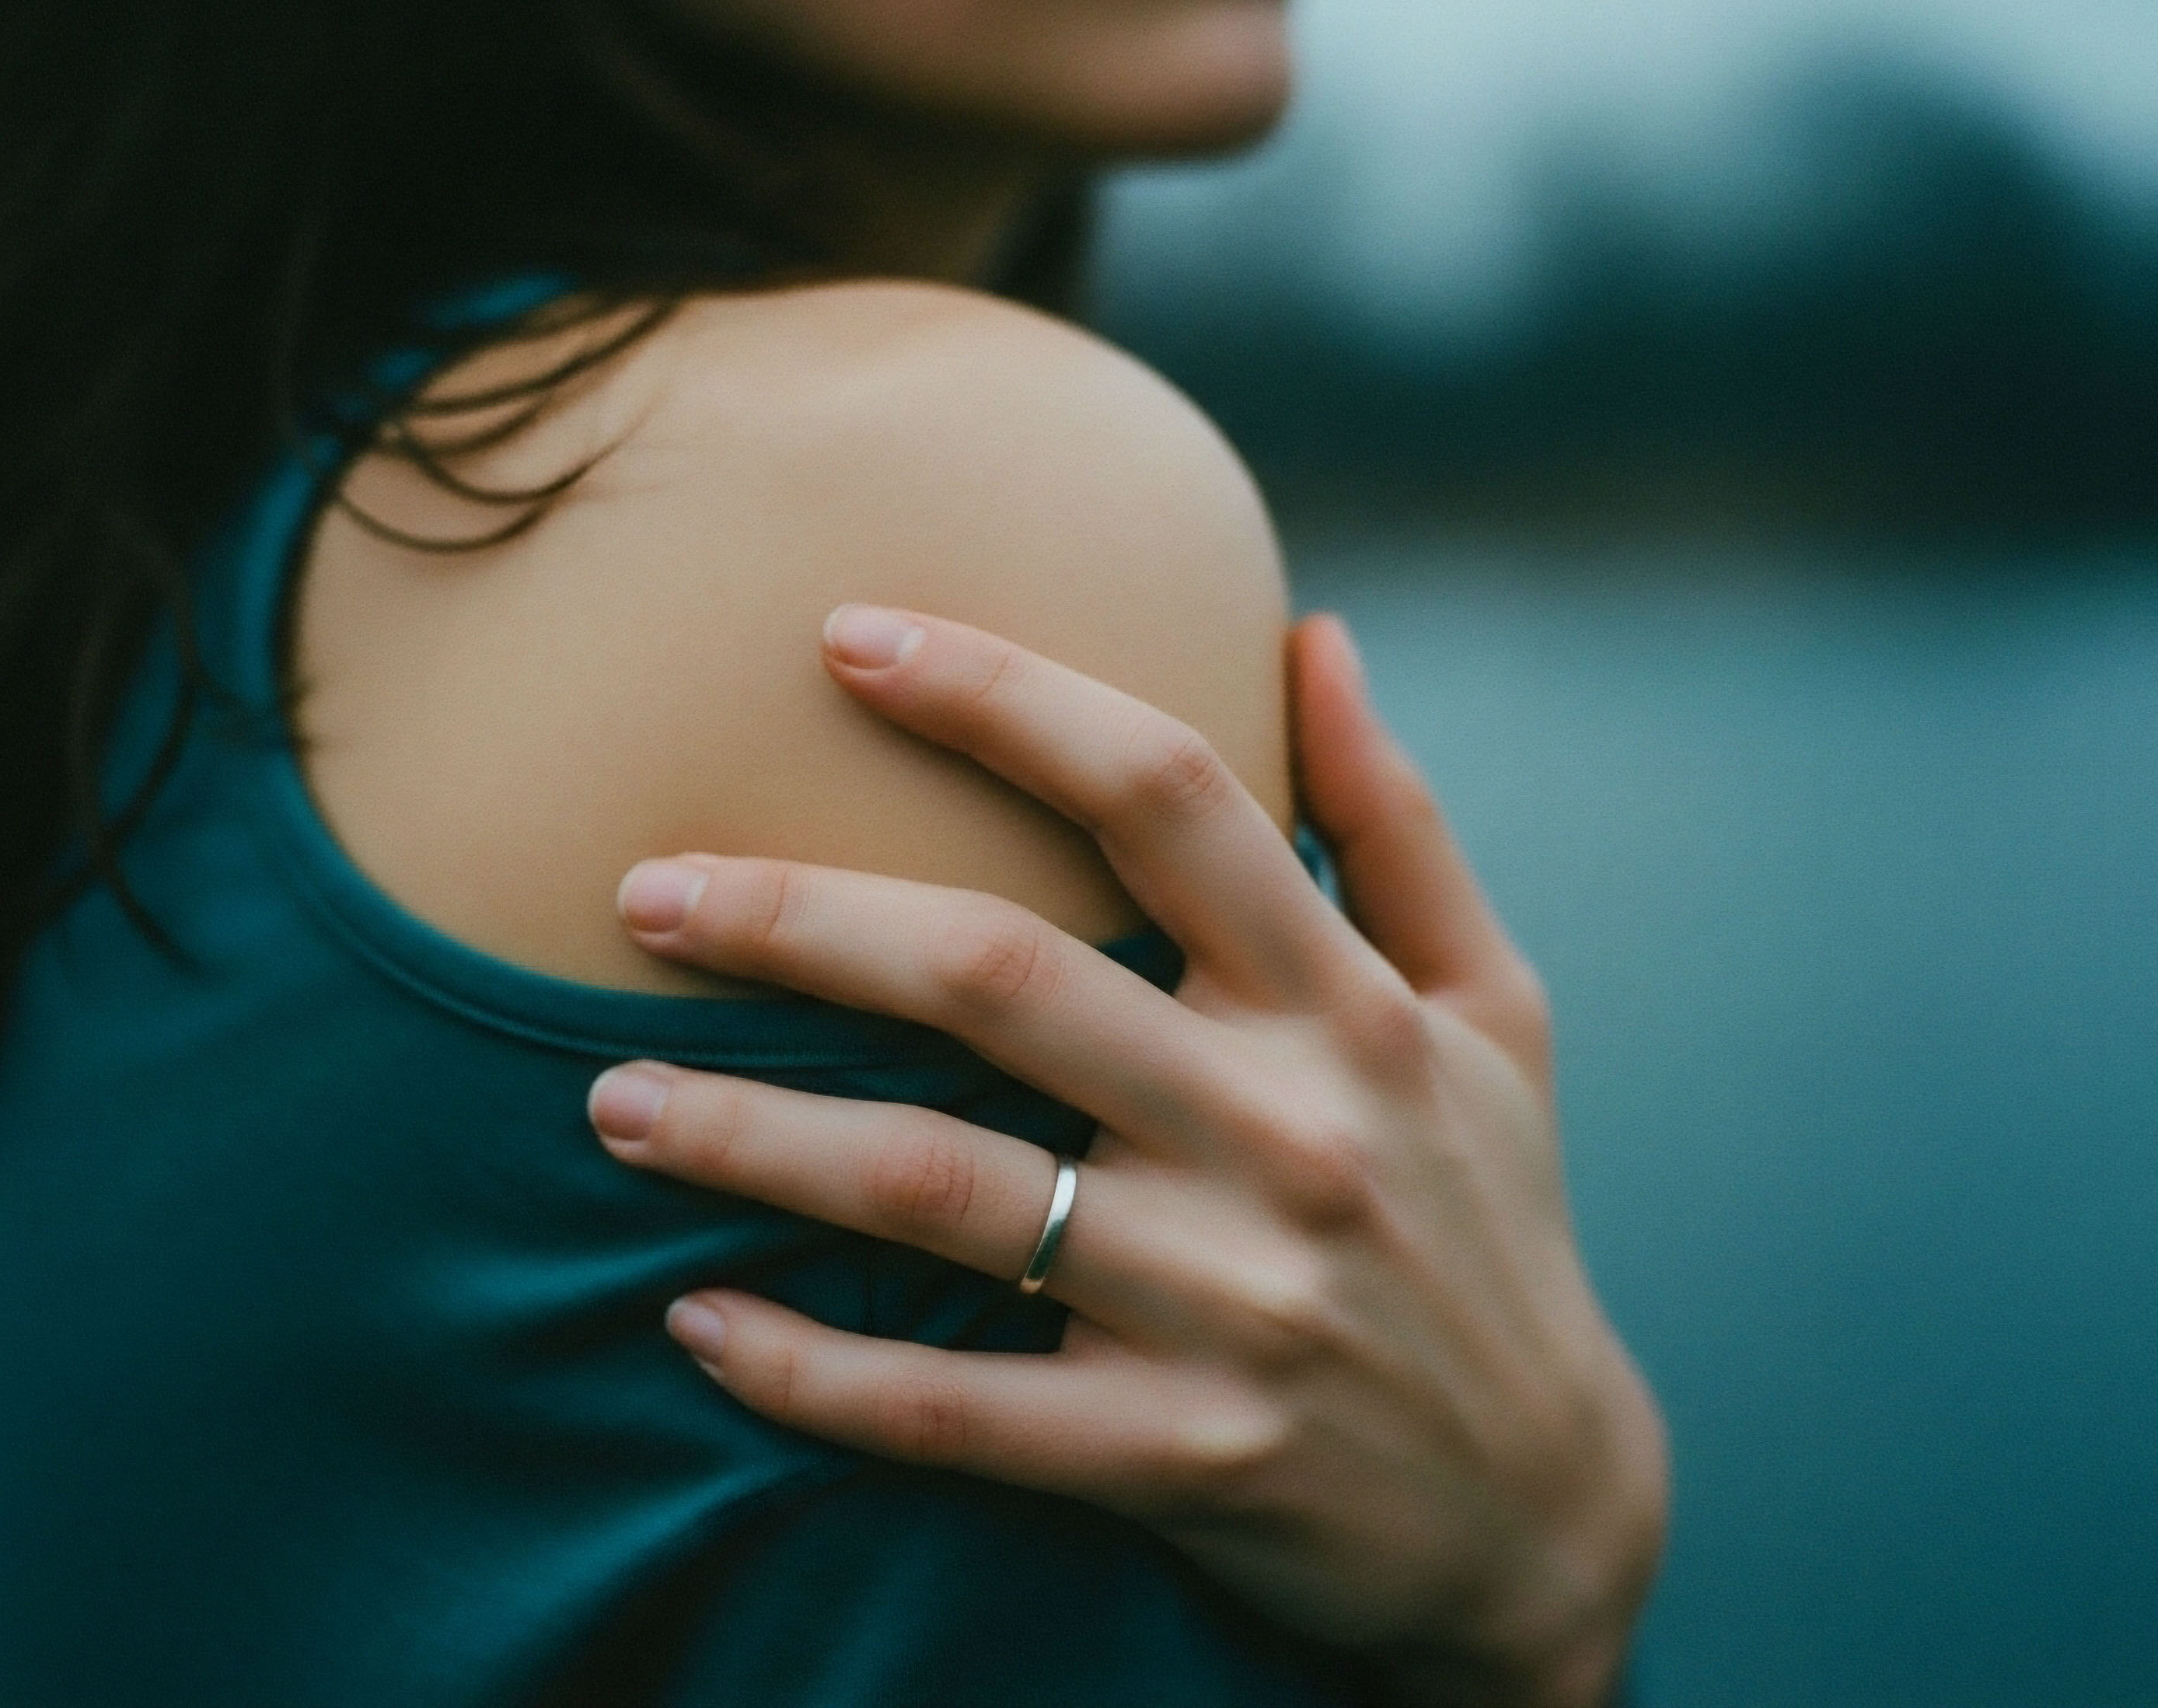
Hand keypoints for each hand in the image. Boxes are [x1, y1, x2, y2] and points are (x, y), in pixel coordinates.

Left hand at [585, 607, 1667, 1706]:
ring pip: (945, 1192)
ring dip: (755, 1137)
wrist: (1545, 1524)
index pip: (1167, 797)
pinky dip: (811, 1373)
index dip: (1001, 698)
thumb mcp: (1496, 1016)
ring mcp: (1230, 1303)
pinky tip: (697, 1323)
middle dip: (802, 918)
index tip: (843, 635)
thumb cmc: (1493, 1227)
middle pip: (1005, 979)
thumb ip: (1399, 824)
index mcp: (1351, 1008)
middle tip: (644, 891)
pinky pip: (953, 1414)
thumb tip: (1313, 634)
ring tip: (611, 1102)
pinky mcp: (1178, 1457)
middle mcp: (1287, 1135)